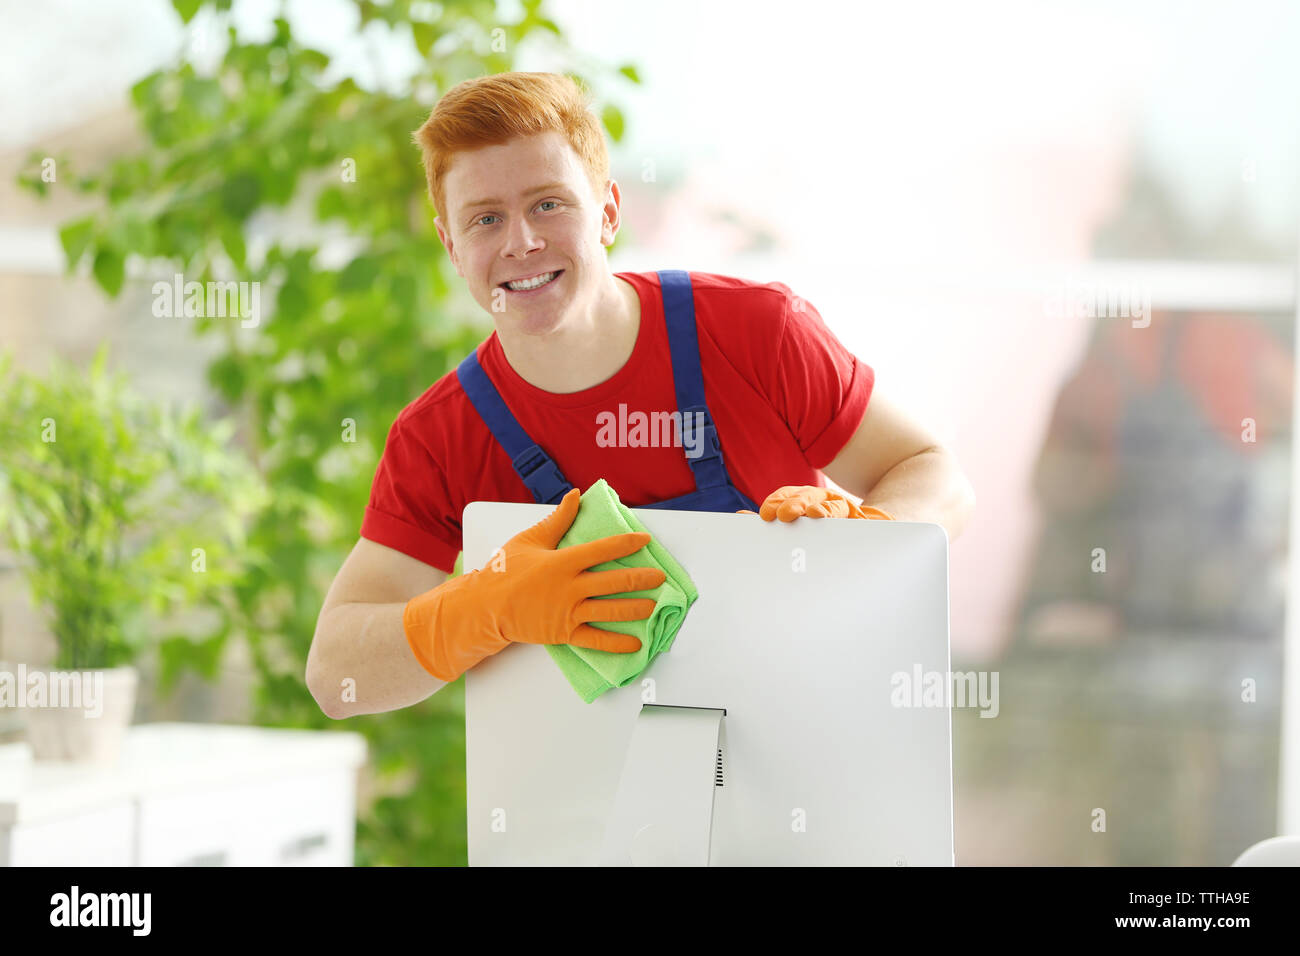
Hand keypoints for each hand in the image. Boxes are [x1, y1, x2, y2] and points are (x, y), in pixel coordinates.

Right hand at [403, 487, 666, 681]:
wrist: (486, 606)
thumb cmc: (505, 571)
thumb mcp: (530, 540)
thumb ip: (558, 520)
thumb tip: (575, 496)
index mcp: (563, 561)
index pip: (603, 549)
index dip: (626, 543)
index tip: (644, 540)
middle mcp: (570, 587)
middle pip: (614, 581)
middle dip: (641, 579)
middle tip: (659, 577)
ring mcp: (568, 612)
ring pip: (610, 610)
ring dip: (635, 608)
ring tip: (653, 606)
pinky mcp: (564, 633)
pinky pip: (595, 639)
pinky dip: (617, 642)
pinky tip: (635, 643)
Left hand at [737, 485, 892, 521]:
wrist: (863, 534)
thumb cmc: (820, 531)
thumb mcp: (796, 523)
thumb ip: (771, 521)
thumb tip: (740, 516)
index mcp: (802, 499)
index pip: (787, 495)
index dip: (775, 502)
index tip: (765, 515)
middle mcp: (820, 498)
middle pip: (805, 496)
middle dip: (794, 504)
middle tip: (783, 515)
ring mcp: (840, 507)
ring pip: (827, 505)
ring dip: (818, 509)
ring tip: (811, 515)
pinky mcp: (856, 518)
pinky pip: (846, 516)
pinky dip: (837, 517)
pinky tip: (828, 520)